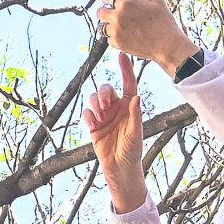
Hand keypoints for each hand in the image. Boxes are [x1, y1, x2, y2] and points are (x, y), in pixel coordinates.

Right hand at [83, 52, 148, 213]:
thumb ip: (135, 115)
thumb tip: (136, 96)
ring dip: (95, 105)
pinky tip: (93, 125)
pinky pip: (86, 113)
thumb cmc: (132, 151)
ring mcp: (104, 116)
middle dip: (103, 94)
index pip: (128, 83)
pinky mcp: (93, 125)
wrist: (119, 168)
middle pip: (106, 89)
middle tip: (105, 107)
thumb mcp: (136, 133)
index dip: (125, 69)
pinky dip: (88, 116)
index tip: (121, 55)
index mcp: (129, 107)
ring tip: (100, 119)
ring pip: (93, 98)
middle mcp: (116, 108)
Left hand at [95, 0, 195, 76]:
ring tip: (119, 23)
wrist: (168, 46)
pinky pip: (108, 38)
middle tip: (113, 11)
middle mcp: (118, 17)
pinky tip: (124, 33)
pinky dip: (114, 36)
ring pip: (103, 26)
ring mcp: (116, 32)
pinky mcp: (117, 44)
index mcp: (126, 3)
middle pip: (101, 11)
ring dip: (108, 24)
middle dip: (106, 10)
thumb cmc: (164, 23)